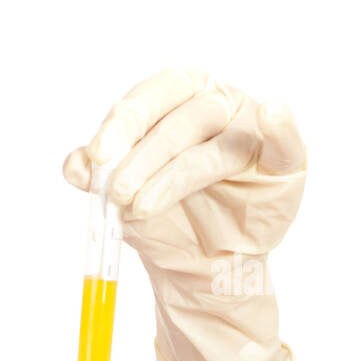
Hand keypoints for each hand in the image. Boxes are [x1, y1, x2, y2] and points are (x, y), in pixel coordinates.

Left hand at [63, 69, 307, 360]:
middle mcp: (218, 105)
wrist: (200, 263)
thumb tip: (74, 165)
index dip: (123, 122)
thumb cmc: (164, 214)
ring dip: (176, 177)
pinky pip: (286, 143)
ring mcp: (252, 132)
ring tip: (143, 209)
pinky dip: (283, 128)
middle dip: (144, 158)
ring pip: (217, 148)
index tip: (98, 157)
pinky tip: (274, 111)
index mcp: (177, 98)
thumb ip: (99, 176)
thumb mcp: (124, 195)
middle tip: (118, 193)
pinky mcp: (283, 164)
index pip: (150, 97)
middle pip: (182, 121)